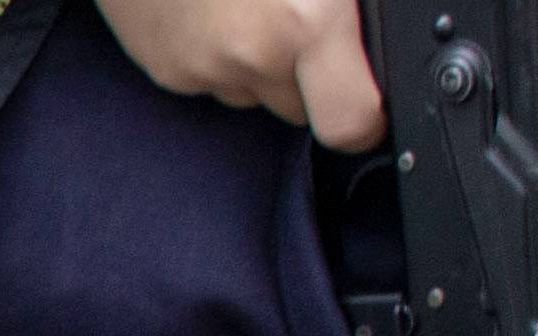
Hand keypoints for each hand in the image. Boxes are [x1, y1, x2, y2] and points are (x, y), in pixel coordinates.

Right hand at [93, 0, 383, 148]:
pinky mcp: (167, 68)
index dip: (366, 121)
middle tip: (304, 23)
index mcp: (307, 21)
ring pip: (255, 92)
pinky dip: (221, 54)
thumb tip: (369, 29)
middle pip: (302, 109)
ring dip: (263, 64)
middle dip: (311, 79)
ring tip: (252, 7)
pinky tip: (217, 10)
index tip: (370, 110)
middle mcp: (255, 55)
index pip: (349, 121)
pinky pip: (212, 78)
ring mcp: (204, 67)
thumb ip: (347, 5)